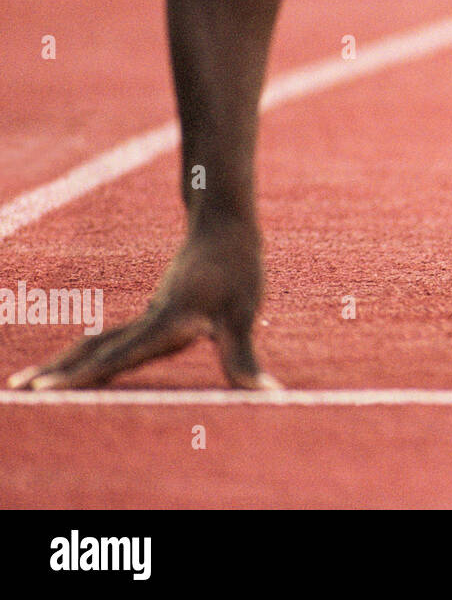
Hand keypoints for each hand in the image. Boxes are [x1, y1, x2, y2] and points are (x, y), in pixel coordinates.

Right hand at [8, 228, 278, 390]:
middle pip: (95, 350)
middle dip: (59, 373)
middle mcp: (149, 321)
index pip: (118, 355)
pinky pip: (113, 337)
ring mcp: (149, 316)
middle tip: (19, 390)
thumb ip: (242, 357)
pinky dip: (89, 354)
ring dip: (66, 363)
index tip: (46, 389)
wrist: (224, 223)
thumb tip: (262, 392)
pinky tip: (79, 363)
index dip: (84, 375)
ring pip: (98, 342)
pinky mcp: (156, 312)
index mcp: (165, 323)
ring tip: (31, 381)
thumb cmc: (238, 268)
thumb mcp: (244, 314)